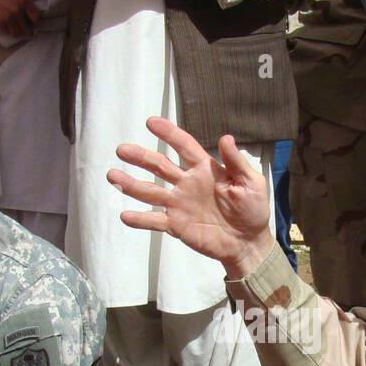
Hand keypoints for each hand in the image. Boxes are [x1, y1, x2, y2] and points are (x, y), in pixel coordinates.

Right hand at [0, 0, 41, 38]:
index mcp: (24, 0)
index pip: (37, 17)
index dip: (36, 20)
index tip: (33, 20)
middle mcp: (17, 9)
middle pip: (28, 27)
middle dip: (28, 27)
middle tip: (25, 24)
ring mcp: (8, 17)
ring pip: (19, 32)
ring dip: (19, 31)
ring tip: (17, 26)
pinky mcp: (0, 23)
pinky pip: (9, 32)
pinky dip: (10, 31)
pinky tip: (8, 25)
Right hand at [110, 117, 274, 279]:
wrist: (248, 242)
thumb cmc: (253, 209)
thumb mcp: (251, 183)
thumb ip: (237, 162)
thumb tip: (225, 137)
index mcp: (205, 169)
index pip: (183, 146)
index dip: (168, 134)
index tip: (151, 122)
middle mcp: (187, 183)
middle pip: (160, 166)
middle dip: (141, 157)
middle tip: (121, 149)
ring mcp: (179, 204)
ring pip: (151, 191)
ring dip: (131, 184)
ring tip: (112, 175)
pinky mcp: (176, 225)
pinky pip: (155, 221)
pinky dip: (140, 219)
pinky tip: (124, 216)